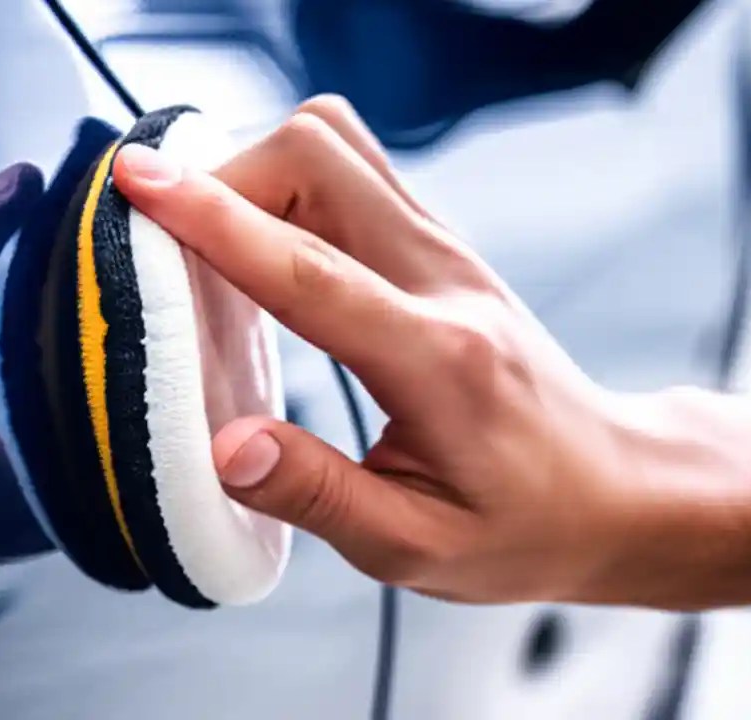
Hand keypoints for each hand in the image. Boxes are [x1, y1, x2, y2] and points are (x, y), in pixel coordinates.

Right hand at [112, 95, 750, 609]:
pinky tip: (259, 238)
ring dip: (256, 169)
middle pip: (320, 157)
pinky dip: (285, 179)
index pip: (308, 267)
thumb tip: (224, 447)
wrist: (612, 488)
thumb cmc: (520, 525)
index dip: (214, 221)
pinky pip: (350, 167)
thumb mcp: (414, 547)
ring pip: (335, 143)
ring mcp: (444, 248)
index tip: (138, 185)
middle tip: (164, 242)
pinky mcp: (435, 242)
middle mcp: (442, 278)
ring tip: (205, 236)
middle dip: (225, 179)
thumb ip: (316, 493)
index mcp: (436, 359)